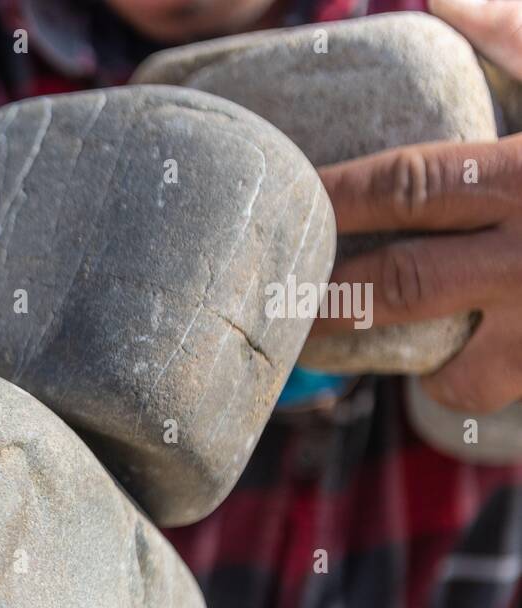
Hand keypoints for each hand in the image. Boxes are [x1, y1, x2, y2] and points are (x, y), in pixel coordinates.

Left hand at [313, 0, 521, 413]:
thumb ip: (521, 35)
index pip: (406, 185)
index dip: (336, 198)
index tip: (292, 202)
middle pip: (398, 288)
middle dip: (330, 303)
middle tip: (285, 309)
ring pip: (462, 379)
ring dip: (423, 371)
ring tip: (397, 357)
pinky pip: (516, 394)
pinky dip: (488, 387)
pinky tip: (476, 366)